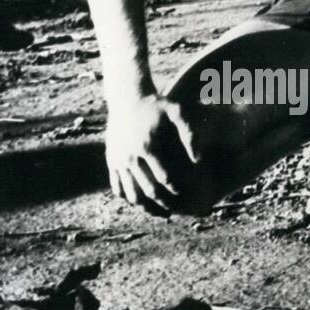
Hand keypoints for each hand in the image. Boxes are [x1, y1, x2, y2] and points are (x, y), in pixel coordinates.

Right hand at [104, 93, 199, 216]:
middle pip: (147, 190)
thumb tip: (198, 159)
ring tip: (159, 212)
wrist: (126, 97)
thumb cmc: (156, 104)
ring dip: (145, 206)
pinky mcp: (111, 161)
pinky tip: (141, 203)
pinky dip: (128, 197)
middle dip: (162, 203)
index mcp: (147, 147)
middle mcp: (130, 156)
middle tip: (174, 210)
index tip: (186, 194)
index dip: (176, 190)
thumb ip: (190, 133)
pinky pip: (117, 187)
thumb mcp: (177, 111)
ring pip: (130, 194)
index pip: (164, 178)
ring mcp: (118, 160)